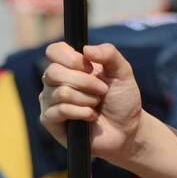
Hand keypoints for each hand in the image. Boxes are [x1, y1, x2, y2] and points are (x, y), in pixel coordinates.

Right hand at [39, 41, 141, 162]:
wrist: (126, 129)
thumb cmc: (122, 99)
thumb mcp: (123, 71)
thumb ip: (109, 54)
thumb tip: (86, 49)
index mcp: (70, 66)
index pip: (55, 51)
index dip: (70, 57)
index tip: (89, 67)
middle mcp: (55, 82)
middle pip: (54, 72)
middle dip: (85, 82)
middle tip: (102, 90)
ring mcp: (50, 101)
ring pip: (61, 92)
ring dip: (87, 99)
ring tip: (97, 104)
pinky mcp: (50, 121)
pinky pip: (60, 110)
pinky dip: (82, 112)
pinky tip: (91, 116)